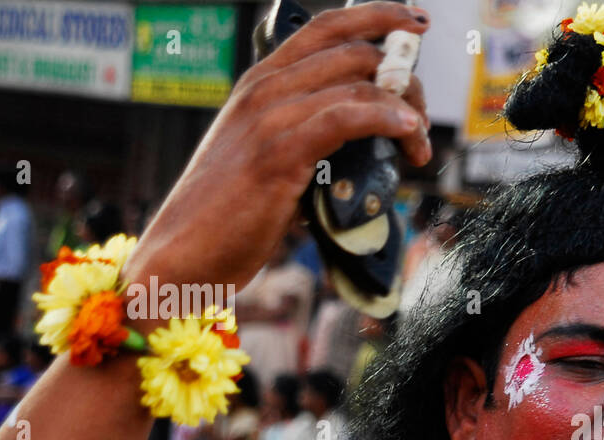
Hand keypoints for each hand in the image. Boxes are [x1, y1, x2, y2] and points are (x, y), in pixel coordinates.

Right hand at [120, 3, 431, 323]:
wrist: (181, 253)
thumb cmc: (227, 216)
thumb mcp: (271, 161)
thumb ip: (310, 142)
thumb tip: (362, 150)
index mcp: (260, 83)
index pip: (327, 27)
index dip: (378, 16)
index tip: (417, 24)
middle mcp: (264, 89)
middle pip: (355, 53)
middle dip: (405, 81)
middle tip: (421, 120)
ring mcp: (268, 117)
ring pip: (358, 84)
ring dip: (406, 111)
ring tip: (419, 147)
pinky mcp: (277, 152)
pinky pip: (345, 118)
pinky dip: (385, 120)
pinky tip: (406, 132)